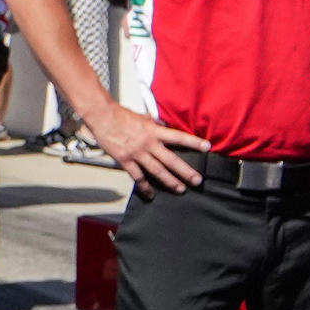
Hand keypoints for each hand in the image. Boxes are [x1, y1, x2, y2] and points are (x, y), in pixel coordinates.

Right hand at [79, 93, 211, 191]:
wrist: (102, 117)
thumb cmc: (120, 115)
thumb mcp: (142, 117)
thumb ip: (154, 124)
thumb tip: (163, 126)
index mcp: (154, 131)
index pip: (178, 137)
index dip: (194, 142)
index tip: (207, 147)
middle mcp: (148, 143)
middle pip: (171, 160)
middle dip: (185, 171)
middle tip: (197, 180)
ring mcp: (137, 153)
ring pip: (156, 170)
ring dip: (170, 181)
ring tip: (180, 189)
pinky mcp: (125, 160)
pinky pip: (137, 176)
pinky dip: (144, 186)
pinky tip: (150, 194)